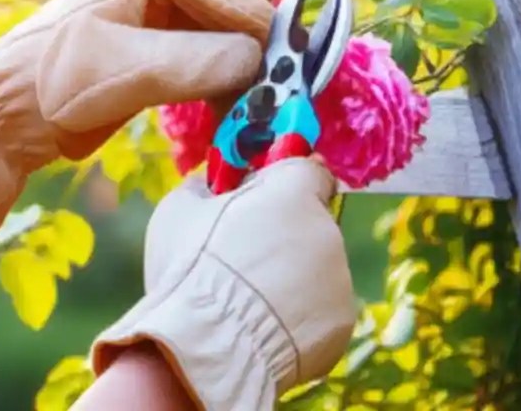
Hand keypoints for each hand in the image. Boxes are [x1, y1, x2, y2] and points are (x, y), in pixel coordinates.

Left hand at [0, 0, 272, 238]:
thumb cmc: (49, 85)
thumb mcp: (126, 70)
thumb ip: (195, 61)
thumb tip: (256, 60)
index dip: (250, 15)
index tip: (286, 47)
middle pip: (216, 16)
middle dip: (249, 48)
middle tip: (283, 79)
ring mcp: (145, 32)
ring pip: (211, 47)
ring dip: (236, 76)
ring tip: (260, 104)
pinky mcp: (145, 68)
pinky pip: (196, 73)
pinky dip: (217, 93)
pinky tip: (232, 117)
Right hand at [90, 158, 355, 410]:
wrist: (208, 349)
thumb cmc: (189, 271)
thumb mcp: (179, 212)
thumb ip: (203, 188)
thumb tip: (208, 184)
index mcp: (294, 191)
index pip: (310, 172)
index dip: (286, 186)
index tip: (265, 202)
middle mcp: (327, 229)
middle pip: (312, 224)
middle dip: (285, 238)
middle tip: (244, 262)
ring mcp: (339, 277)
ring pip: (317, 270)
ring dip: (292, 280)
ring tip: (249, 305)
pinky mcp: (341, 322)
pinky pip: (321, 312)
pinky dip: (299, 320)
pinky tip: (264, 330)